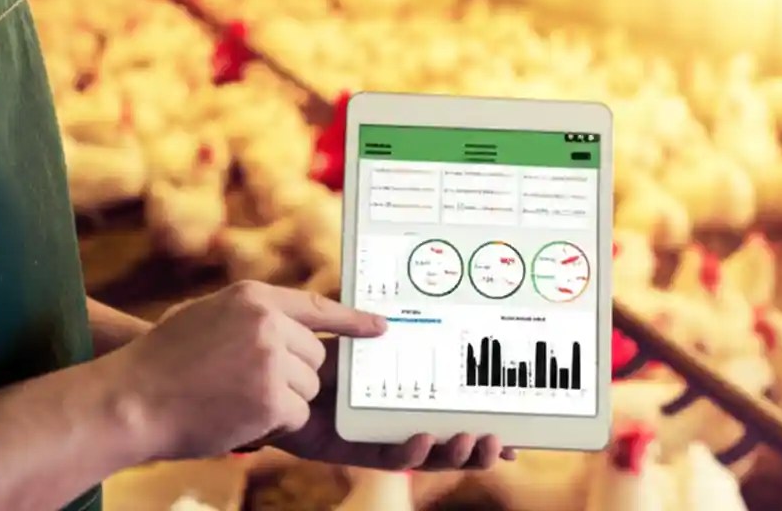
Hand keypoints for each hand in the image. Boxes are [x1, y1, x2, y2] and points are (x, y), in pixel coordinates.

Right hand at [112, 281, 384, 461]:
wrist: (129, 401)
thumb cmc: (160, 363)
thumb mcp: (203, 314)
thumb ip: (248, 315)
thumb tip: (283, 322)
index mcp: (252, 296)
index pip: (316, 306)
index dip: (351, 320)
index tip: (380, 327)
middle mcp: (267, 321)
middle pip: (314, 356)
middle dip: (292, 376)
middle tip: (246, 384)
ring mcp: (270, 359)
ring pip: (307, 387)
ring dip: (281, 400)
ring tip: (235, 397)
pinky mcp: (271, 397)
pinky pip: (296, 414)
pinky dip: (272, 421)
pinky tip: (238, 414)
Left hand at [269, 337, 516, 469]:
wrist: (264, 373)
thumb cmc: (306, 350)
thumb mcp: (344, 334)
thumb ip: (366, 328)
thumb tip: (392, 323)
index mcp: (408, 391)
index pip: (454, 408)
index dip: (484, 420)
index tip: (516, 428)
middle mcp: (400, 417)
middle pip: (450, 439)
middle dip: (478, 446)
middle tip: (501, 439)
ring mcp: (381, 436)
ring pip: (428, 454)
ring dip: (453, 453)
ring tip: (471, 440)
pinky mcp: (357, 450)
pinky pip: (390, 458)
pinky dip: (410, 452)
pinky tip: (422, 439)